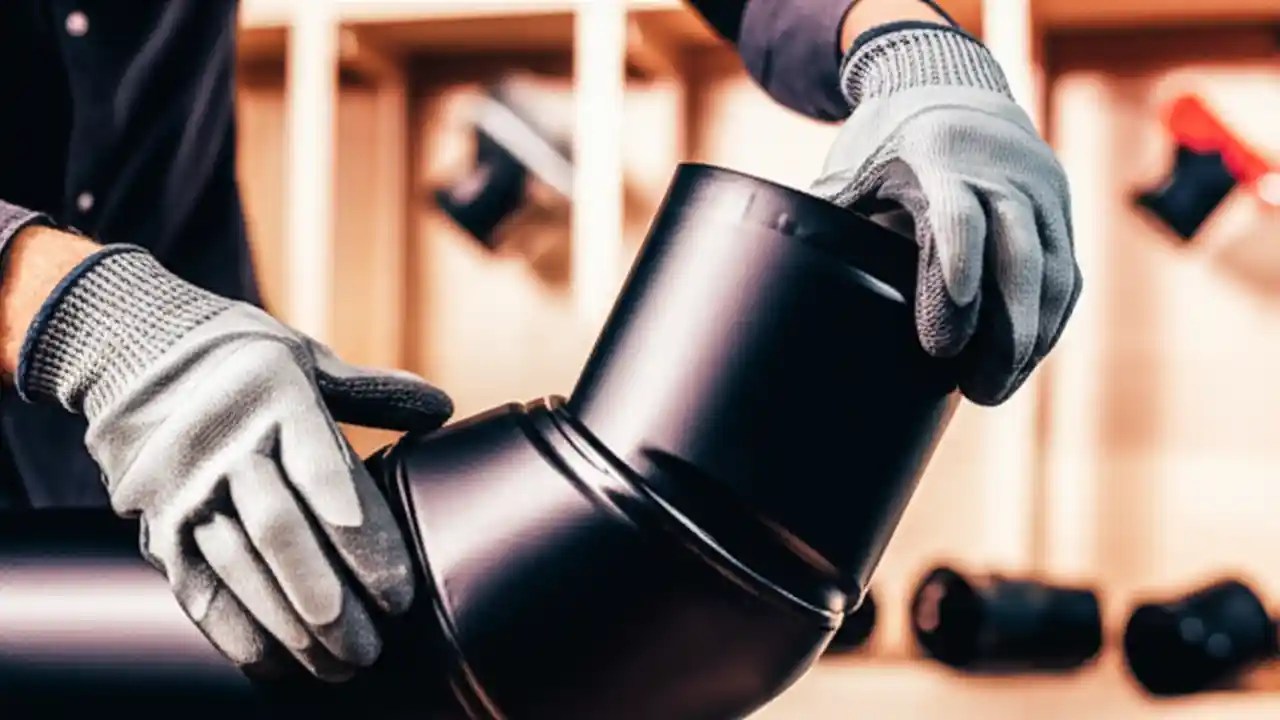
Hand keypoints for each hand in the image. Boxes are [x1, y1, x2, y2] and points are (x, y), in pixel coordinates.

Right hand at [16, 245, 452, 680]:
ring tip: (333, 668)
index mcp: (279, 400)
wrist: (130, 345)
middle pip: (283, 535)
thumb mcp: (307, 357)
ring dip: (288, 626)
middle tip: (370, 650)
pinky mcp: (154, 517)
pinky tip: (271, 661)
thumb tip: (444, 408)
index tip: (398, 596)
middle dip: (330, 603)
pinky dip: (230, 627)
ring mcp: (185, 485)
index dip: (366, 546)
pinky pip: (192, 582)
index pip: (328, 483)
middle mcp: (229, 446)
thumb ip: (372, 390)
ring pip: (239, 567)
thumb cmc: (241, 356)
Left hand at [810, 23, 1081, 404]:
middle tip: (978, 391)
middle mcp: (999, 171)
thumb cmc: (887, 141)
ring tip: (996, 389)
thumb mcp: (855, 168)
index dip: (954, 278)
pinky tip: (1026, 359)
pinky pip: (1066, 270)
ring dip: (1029, 337)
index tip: (943, 343)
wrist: (949, 83)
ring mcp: (1038, 188)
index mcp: (938, 158)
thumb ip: (832, 218)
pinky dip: (1050, 319)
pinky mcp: (1060, 206)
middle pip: (1016, 256)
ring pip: (1050, 270)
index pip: (957, 219)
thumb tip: (783, 276)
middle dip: (1002, 332)